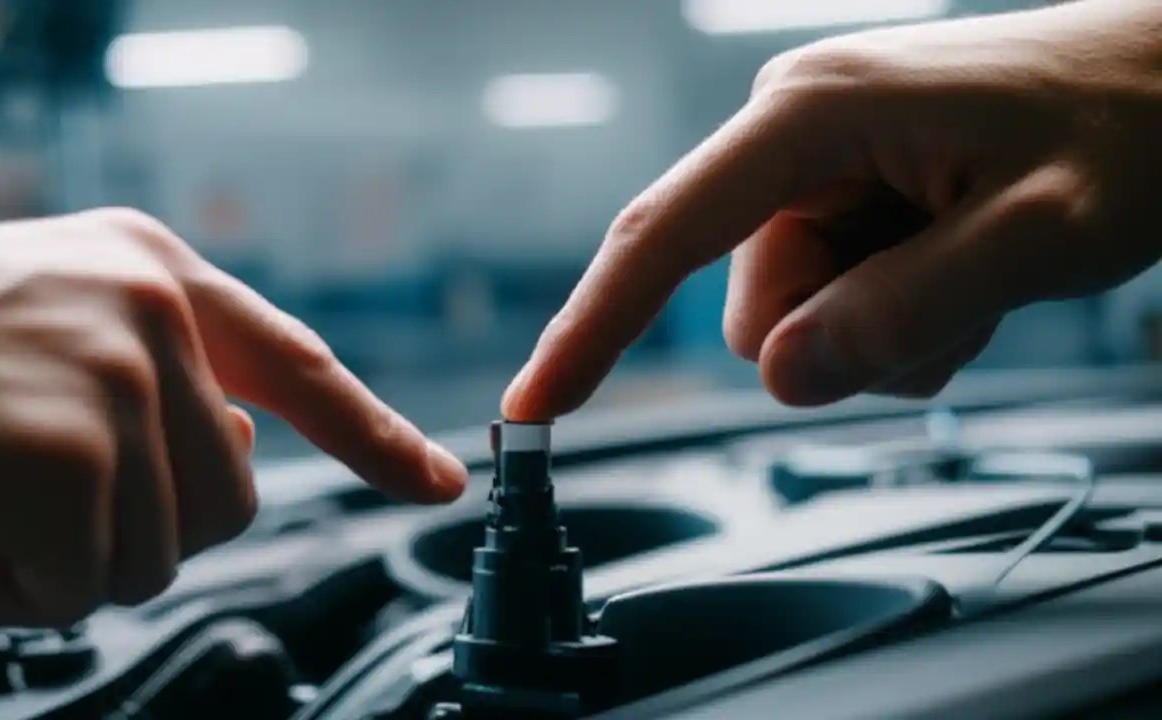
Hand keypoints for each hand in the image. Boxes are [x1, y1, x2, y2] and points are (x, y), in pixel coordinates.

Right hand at [0, 208, 466, 626]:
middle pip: (230, 499)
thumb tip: (244, 453)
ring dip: (66, 556)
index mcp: (156, 272)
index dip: (375, 435)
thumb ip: (161, 378)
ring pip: (161, 554)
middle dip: (138, 525)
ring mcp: (121, 382)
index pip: (300, 365)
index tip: (439, 480)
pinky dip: (14, 588)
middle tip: (26, 484)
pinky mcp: (73, 458)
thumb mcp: (51, 319)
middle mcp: (154, 312)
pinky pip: (87, 589)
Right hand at [504, 0, 1161, 418]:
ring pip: (797, 319)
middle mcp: (793, 132)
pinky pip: (834, 301)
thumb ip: (900, 312)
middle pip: (754, 310)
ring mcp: (821, 165)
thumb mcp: (1035, 237)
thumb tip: (779, 376)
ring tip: (973, 275)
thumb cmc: (1126, 125)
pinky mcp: (848, 193)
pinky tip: (962, 267)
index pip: (664, 237)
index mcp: (811, 115)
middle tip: (954, 300)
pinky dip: (899, 315)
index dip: (592, 328)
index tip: (531, 406)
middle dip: (845, 339)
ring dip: (884, 331)